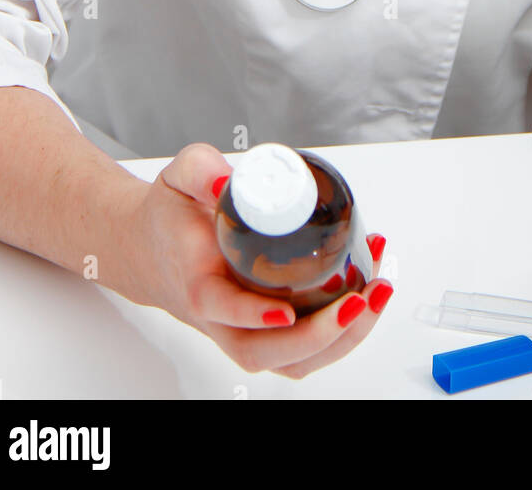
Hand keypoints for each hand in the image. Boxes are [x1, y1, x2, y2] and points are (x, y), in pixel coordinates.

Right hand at [124, 142, 392, 379]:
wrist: (155, 248)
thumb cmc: (171, 217)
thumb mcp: (179, 176)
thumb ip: (200, 169)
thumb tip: (231, 179)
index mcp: (197, 280)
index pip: (220, 307)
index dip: (253, 314)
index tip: (285, 309)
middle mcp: (219, 318)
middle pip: (264, 352)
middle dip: (320, 334)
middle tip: (360, 297)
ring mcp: (242, 331)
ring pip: (290, 361)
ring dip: (341, 338)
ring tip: (376, 293)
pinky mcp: (264, 332)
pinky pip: (302, 352)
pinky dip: (341, 333)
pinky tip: (366, 293)